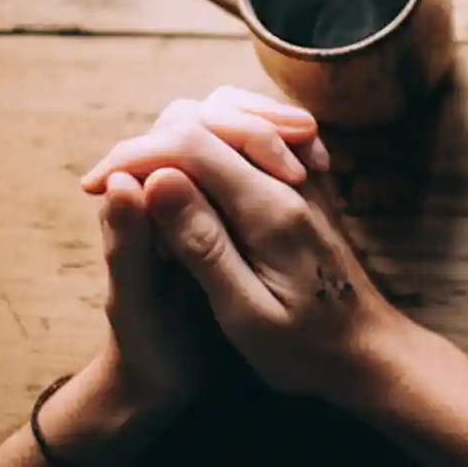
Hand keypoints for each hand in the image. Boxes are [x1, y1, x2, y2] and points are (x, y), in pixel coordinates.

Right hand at [86, 87, 398, 403]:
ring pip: (237, 116)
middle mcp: (294, 181)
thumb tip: (157, 179)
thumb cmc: (309, 350)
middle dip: (154, 137)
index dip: (135, 156)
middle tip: (109, 177)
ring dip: (184, 132)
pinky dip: (216, 139)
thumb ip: (203, 245)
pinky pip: (257, 135)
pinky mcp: (306, 186)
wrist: (372, 353)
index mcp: (274, 211)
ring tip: (143, 172)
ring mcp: (304, 178)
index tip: (94, 184)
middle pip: (214, 115)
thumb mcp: (246, 314)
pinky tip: (192, 172)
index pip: (193, 144)